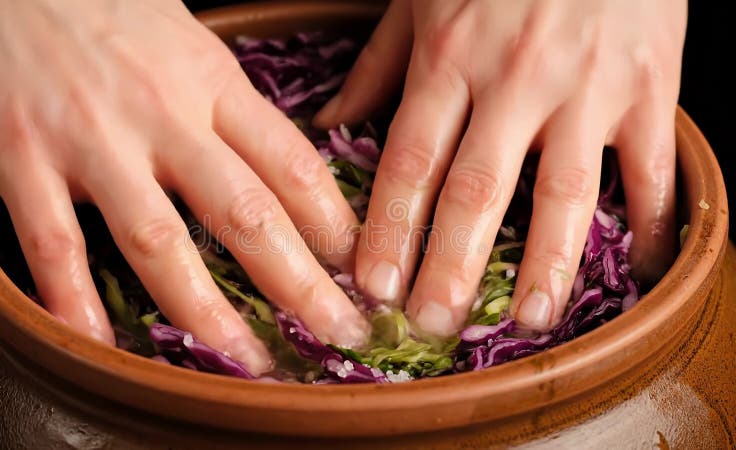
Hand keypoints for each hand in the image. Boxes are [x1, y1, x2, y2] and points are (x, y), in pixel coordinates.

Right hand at [0, 0, 368, 373]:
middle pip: (247, 212)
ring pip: (159, 240)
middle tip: (340, 332)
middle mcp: (161, 114)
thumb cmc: (99, 1)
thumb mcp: (185, 37)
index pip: (292, 164)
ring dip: (207, 312)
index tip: (359, 270)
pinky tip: (100, 344)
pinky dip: (74, 299)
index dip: (335, 225)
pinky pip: (52, 242)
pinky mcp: (20, 155)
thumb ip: (225, 102)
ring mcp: (91, 138)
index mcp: (210, 81)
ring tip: (248, 360)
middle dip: (301, 283)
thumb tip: (275, 161)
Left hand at [315, 0, 685, 333]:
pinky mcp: (648, 85)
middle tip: (433, 324)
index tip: (374, 286)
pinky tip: (639, 268)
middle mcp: (513, 78)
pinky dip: (650, 221)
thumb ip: (378, 63)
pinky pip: (651, 167)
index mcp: (450, 55)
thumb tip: (330, 122)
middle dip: (451, 265)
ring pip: (563, 191)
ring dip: (545, 262)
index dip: (389, 229)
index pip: (410, 160)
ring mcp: (585, 86)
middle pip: (476, 189)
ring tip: (531, 318)